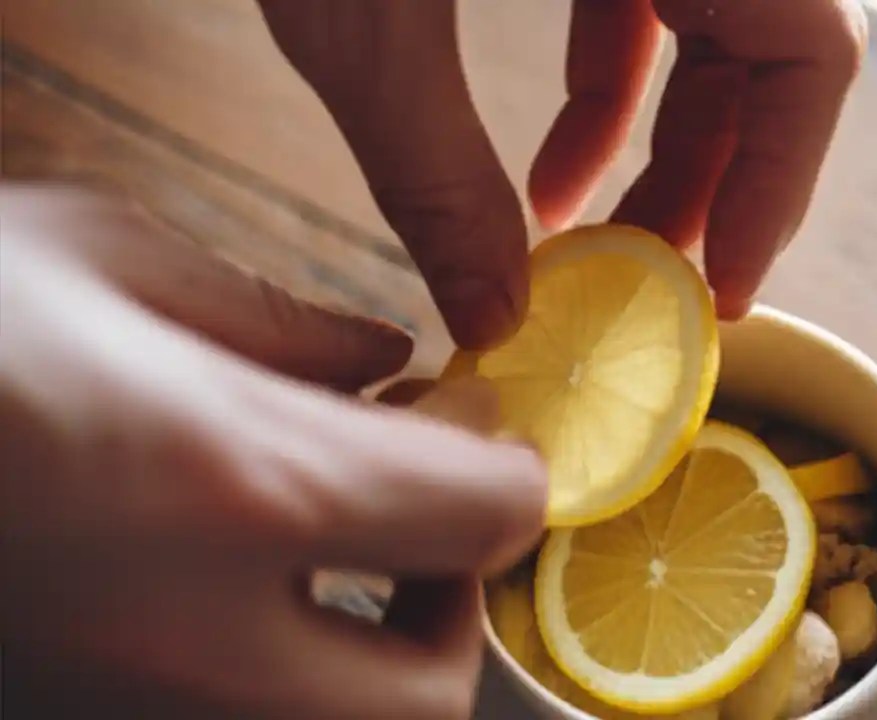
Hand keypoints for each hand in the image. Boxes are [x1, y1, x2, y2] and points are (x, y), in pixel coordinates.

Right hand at [0, 184, 546, 719]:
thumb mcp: (100, 260)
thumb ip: (276, 318)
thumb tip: (381, 357)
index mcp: (229, 484)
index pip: (484, 515)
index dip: (506, 461)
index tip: (463, 412)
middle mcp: (194, 637)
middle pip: (431, 700)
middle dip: (455, 607)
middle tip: (421, 514)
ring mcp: (124, 701)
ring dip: (378, 662)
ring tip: (338, 555)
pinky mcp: (72, 711)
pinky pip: (233, 715)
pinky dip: (279, 671)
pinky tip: (238, 583)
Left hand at [257, 0, 865, 345]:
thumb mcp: (360, 15)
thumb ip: (432, 170)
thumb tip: (488, 317)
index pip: (815, 47)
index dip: (784, 181)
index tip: (719, 290)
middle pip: (774, 48)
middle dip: (716, 181)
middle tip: (646, 284)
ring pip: (718, 30)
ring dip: (665, 148)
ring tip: (588, 245)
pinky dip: (611, 90)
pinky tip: (551, 177)